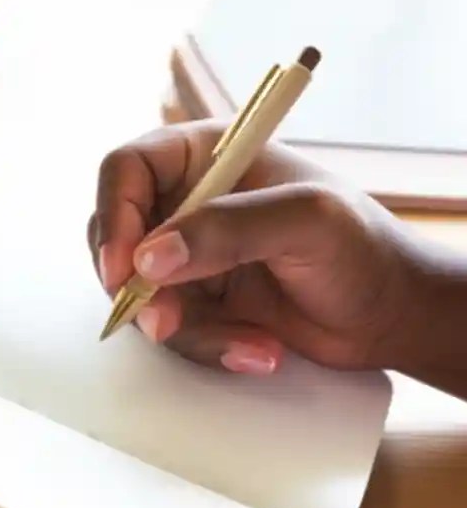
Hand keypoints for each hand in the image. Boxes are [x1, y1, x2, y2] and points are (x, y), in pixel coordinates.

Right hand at [88, 119, 426, 374]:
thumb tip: (148, 259)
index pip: (126, 170)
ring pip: (139, 291)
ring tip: (248, 343)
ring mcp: (188, 253)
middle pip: (117, 234)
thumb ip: (225, 230)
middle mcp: (187, 201)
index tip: (121, 268)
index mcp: (206, 156)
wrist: (393, 316)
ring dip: (185, 328)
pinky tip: (258, 351)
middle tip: (165, 321)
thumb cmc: (365, 250)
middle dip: (137, 286)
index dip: (114, 215)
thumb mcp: (304, 223)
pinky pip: (170, 327)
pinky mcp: (196, 301)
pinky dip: (207, 346)